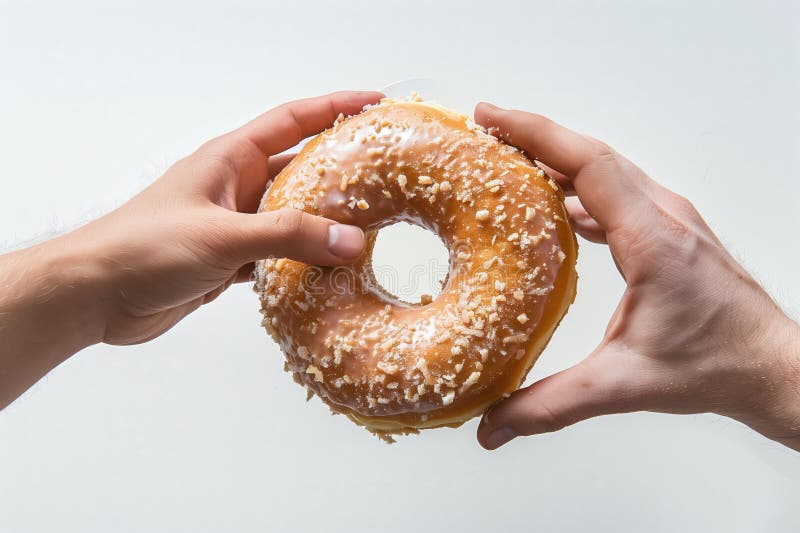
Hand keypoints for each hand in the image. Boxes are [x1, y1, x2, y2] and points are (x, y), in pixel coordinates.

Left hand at [0, 91, 380, 408]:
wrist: (97, 296)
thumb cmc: (142, 248)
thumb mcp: (221, 236)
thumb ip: (287, 237)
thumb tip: (350, 241)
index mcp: (230, 159)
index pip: (292, 120)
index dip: (334, 107)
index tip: (373, 103)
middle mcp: (235, 186)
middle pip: (300, 168)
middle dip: (342, 168)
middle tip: (386, 172)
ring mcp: (233, 223)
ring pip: (292, 215)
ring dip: (325, 221)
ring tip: (369, 226)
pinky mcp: (229, 259)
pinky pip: (279, 252)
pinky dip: (304, 259)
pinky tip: (327, 270)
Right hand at [473, 103, 799, 450]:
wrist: (772, 367)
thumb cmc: (718, 366)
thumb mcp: (626, 385)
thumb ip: (553, 405)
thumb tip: (493, 425)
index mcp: (653, 239)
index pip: (588, 163)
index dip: (535, 134)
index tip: (490, 117)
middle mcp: (664, 217)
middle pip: (591, 154)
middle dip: (534, 136)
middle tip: (485, 129)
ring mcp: (670, 221)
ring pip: (606, 170)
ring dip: (557, 158)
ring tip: (510, 160)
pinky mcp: (669, 233)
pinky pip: (617, 193)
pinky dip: (579, 187)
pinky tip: (557, 206)